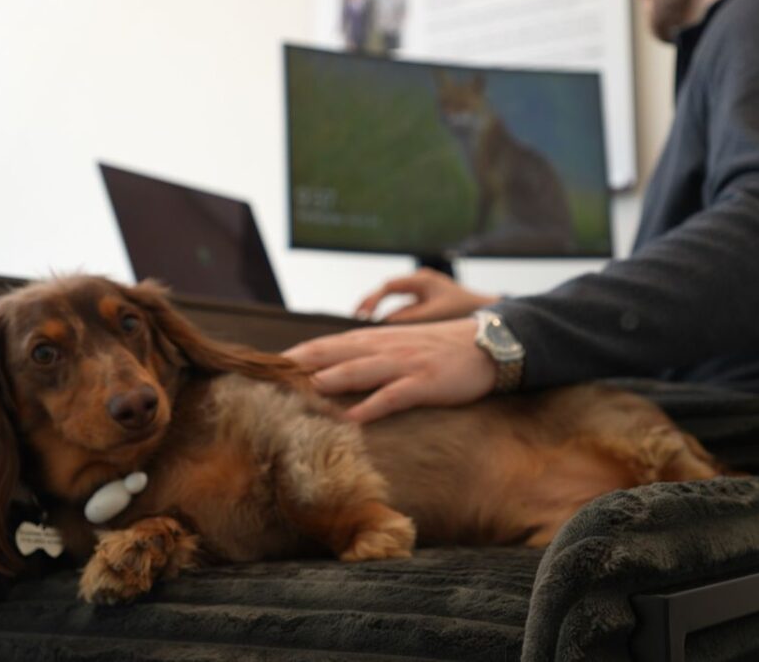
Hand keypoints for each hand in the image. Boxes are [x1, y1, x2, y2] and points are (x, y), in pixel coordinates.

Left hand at [283, 318, 494, 422]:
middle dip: (302, 364)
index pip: (329, 343)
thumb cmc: (442, 350)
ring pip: (360, 370)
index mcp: (377, 339)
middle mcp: (385, 347)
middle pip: (335, 353)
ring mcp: (405, 364)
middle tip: (270, 378)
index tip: (269, 365)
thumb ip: (372, 356)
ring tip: (302, 392)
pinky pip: (393, 395)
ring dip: (330, 380)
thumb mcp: (403, 347)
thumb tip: (338, 370)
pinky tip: (352, 418)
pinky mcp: (425, 382)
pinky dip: (371, 406)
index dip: (299, 353)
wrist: (490, 344)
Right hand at [355, 268, 500, 322]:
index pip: (390, 286)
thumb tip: (382, 324)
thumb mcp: (437, 315)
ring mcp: (423, 296)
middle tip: (355, 321)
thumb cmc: (467, 313)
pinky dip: (393, 323)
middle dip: (370, 305)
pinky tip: (384, 336)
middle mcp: (421, 284)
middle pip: (388, 292)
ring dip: (380, 316)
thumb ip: (410, 319)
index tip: (362, 315)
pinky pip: (403, 314)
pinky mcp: (427, 309)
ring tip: (364, 331)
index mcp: (424, 280)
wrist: (493, 321)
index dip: (373, 299)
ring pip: (395, 304)